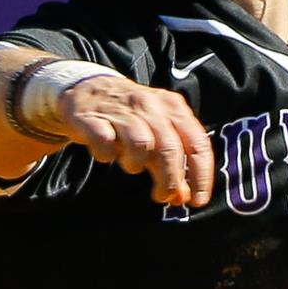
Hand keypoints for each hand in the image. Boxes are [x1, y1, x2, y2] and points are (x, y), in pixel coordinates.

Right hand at [57, 76, 214, 207]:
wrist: (86, 88)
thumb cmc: (129, 116)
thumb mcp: (157, 133)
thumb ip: (174, 162)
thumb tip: (184, 196)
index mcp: (172, 106)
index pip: (197, 143)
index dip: (201, 175)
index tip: (197, 200)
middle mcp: (149, 104)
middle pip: (169, 149)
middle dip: (170, 180)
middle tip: (164, 197)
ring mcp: (120, 109)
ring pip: (141, 144)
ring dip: (137, 164)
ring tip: (132, 166)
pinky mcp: (91, 117)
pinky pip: (105, 142)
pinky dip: (107, 155)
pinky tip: (107, 154)